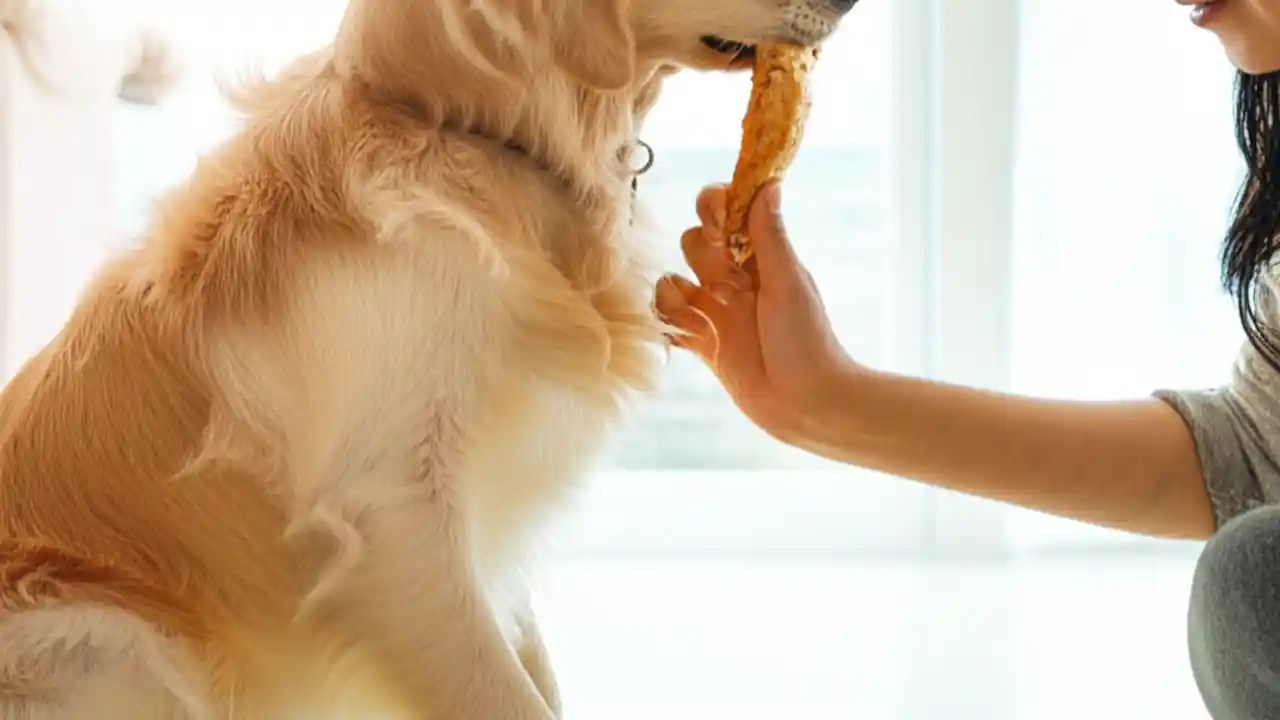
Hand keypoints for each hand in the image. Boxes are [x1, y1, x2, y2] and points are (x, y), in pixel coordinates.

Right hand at [654, 182, 860, 445]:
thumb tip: (770, 182)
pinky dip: (670, 322)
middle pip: (694, 240)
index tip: (722, 228)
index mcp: (760, 256)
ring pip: (673, 277)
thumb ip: (771, 236)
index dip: (715, 208)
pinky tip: (694, 337)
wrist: (806, 404)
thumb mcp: (789, 283)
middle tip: (726, 284)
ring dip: (680, 292)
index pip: (726, 210)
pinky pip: (668, 317)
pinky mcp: (702, 341)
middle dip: (701, 255)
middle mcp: (735, 278)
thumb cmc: (808, 341)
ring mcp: (716, 309)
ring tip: (708, 319)